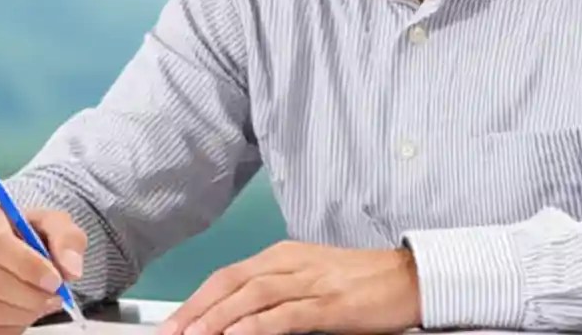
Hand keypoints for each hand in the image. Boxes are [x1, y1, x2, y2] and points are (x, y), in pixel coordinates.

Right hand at [0, 199, 87, 334]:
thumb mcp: (54, 225)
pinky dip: (7, 328)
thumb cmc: (28, 234)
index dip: (27, 266)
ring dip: (21, 313)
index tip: (55, 280)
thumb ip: (67, 240)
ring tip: (41, 304)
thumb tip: (71, 269)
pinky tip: (22, 315)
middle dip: (29, 295)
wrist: (6, 251)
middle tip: (54, 297)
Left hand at [159, 241, 420, 334]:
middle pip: (231, 282)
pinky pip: (288, 313)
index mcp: (284, 255)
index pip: (228, 275)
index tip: (172, 323)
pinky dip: (258, 324)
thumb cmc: (364, 283)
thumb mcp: (312, 281)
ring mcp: (312, 282)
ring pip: (253, 295)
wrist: (412, 278)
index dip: (196, 300)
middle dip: (195, 310)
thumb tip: (239, 320)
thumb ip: (278, 295)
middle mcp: (293, 263)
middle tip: (169, 334)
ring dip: (217, 318)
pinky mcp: (333, 304)